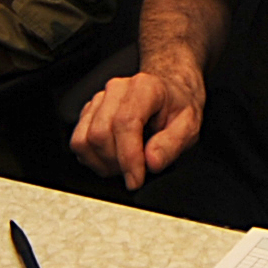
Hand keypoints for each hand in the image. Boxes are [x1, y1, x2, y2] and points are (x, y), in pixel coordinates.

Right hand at [72, 65, 204, 187]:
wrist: (168, 92)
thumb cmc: (176, 107)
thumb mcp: (189, 126)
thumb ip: (172, 144)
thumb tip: (151, 162)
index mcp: (144, 88)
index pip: (125, 123)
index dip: (128, 157)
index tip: (136, 179)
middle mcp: (117, 90)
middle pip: (100, 134)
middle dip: (116, 163)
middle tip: (135, 172)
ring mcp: (99, 100)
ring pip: (84, 139)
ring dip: (102, 163)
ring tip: (124, 166)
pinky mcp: (89, 112)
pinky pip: (78, 141)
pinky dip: (92, 158)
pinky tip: (113, 159)